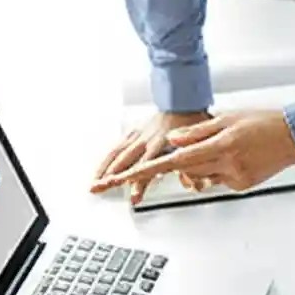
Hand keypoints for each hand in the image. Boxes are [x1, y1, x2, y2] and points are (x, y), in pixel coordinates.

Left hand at [90, 109, 294, 194]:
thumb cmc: (265, 122)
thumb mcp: (227, 118)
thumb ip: (197, 131)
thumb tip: (173, 139)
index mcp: (221, 144)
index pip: (174, 161)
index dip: (146, 171)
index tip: (124, 179)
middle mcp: (227, 164)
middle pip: (184, 170)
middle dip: (174, 163)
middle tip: (177, 151)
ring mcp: (235, 177)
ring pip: (200, 176)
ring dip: (199, 164)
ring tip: (222, 145)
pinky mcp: (241, 186)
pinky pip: (216, 180)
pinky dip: (216, 169)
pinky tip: (234, 156)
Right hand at [91, 111, 211, 203]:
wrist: (183, 98)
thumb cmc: (192, 121)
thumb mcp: (200, 143)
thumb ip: (196, 165)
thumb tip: (194, 185)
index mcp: (163, 142)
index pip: (148, 164)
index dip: (140, 181)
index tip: (134, 196)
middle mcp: (147, 139)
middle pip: (126, 160)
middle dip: (112, 176)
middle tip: (101, 189)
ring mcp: (138, 135)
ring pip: (117, 154)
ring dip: (104, 170)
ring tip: (94, 185)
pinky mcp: (133, 132)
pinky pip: (117, 147)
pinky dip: (106, 160)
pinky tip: (100, 171)